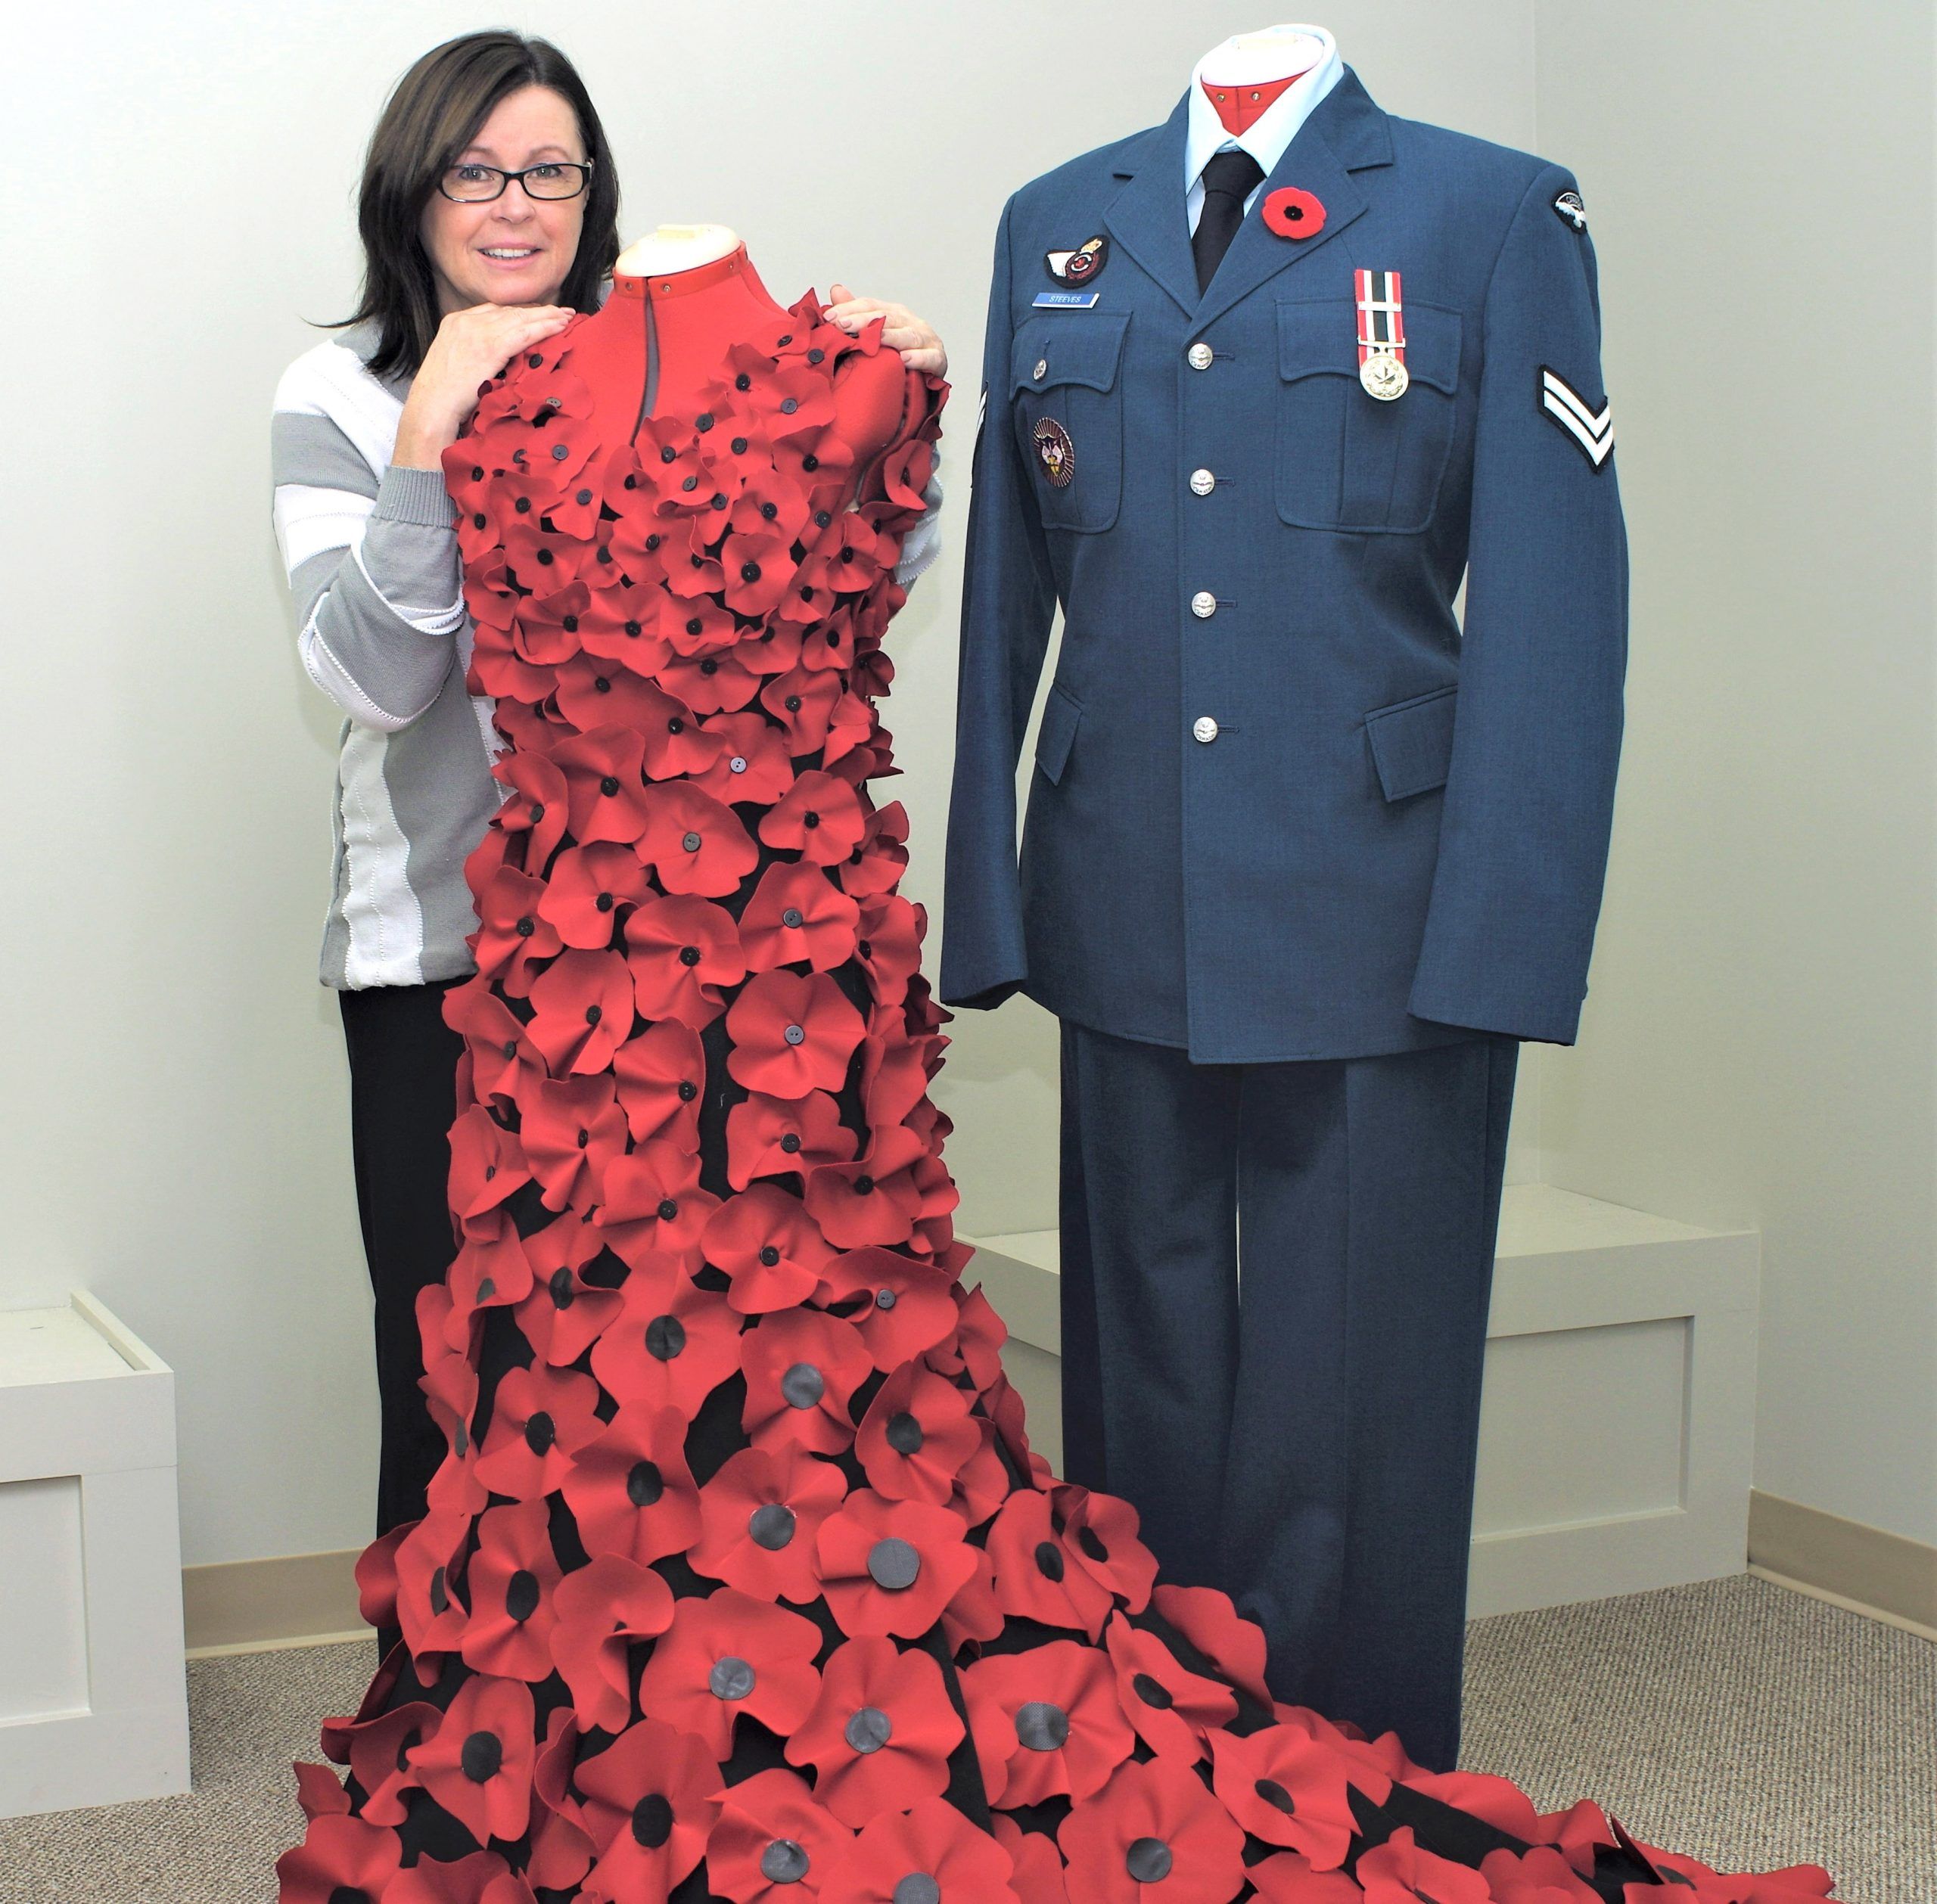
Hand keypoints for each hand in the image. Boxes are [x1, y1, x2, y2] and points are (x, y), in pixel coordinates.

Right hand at [392, 301, 575, 467]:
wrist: (432, 406)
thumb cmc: (443, 396)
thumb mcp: (456, 363)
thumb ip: (474, 352)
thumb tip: (496, 358)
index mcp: (456, 321)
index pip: (494, 310)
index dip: (519, 312)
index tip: (537, 314)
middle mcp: (467, 321)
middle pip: (510, 311)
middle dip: (537, 311)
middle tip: (561, 311)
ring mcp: (478, 332)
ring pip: (521, 319)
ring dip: (547, 317)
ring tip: (568, 317)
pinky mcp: (491, 347)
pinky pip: (525, 333)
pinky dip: (545, 328)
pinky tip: (560, 327)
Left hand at [822, 284, 947, 377]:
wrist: (922, 383)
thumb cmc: (896, 357)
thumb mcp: (874, 335)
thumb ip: (857, 314)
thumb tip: (836, 290)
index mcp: (894, 313)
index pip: (870, 306)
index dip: (849, 309)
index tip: (829, 318)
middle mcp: (910, 322)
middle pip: (887, 317)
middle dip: (864, 321)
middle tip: (843, 325)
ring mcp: (926, 339)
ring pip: (909, 335)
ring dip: (892, 336)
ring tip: (876, 338)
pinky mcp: (938, 360)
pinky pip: (929, 358)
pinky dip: (918, 358)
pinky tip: (905, 359)